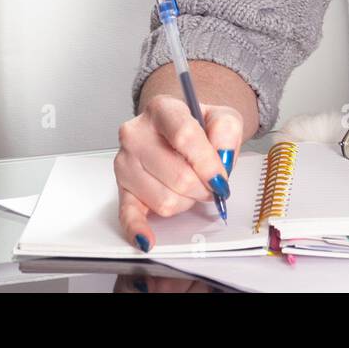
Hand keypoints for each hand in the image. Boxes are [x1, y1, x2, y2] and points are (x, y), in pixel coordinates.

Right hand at [113, 95, 242, 251]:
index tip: (221, 179)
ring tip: (188, 187)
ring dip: (187, 201)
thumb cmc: (197, 125)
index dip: (208, 163)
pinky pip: (128, 214)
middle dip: (203, 187)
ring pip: (165, 200)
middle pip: (178, 175)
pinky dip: (138, 229)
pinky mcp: (121, 187)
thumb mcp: (221, 116)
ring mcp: (125, 162)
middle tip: (210, 183)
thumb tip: (222, 157)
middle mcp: (136, 133)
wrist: (175, 130)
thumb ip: (227, 130)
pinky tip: (148, 238)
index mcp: (162, 109)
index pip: (185, 136)